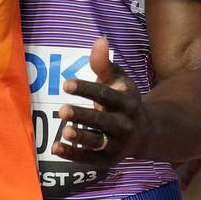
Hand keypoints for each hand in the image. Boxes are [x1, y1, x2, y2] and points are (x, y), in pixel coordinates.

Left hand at [53, 37, 145, 166]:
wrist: (144, 132)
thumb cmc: (123, 100)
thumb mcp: (117, 80)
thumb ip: (103, 63)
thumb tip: (99, 39)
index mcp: (127, 102)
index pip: (105, 95)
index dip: (86, 89)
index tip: (67, 84)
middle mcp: (124, 124)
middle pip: (103, 121)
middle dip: (84, 116)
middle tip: (63, 110)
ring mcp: (117, 144)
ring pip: (98, 142)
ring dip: (81, 137)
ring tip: (64, 131)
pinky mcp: (108, 160)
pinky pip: (89, 159)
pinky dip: (73, 155)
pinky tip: (56, 148)